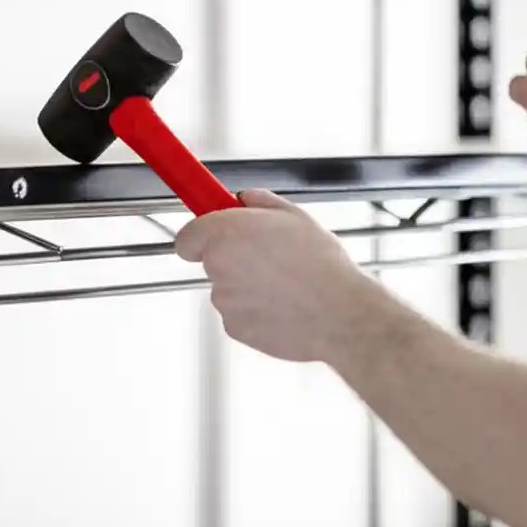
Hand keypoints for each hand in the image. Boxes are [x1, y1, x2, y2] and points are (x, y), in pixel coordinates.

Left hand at [175, 189, 380, 362]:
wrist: (338, 314)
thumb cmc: (321, 265)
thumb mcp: (295, 216)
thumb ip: (260, 202)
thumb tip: (244, 199)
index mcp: (226, 232)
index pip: (187, 236)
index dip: (201, 235)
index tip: (212, 234)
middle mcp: (218, 266)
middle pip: (212, 261)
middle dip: (233, 258)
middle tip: (268, 257)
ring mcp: (224, 300)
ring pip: (227, 289)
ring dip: (247, 286)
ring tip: (285, 283)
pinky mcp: (234, 327)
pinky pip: (239, 314)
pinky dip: (255, 311)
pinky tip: (284, 305)